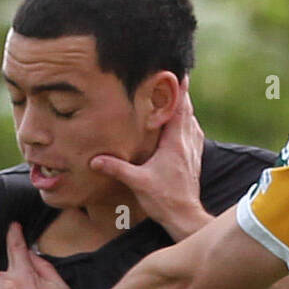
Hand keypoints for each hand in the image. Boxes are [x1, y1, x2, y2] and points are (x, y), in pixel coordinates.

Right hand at [89, 80, 207, 240]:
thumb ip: (116, 168)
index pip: (179, 109)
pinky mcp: (193, 160)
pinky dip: (188, 124)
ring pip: (192, 122)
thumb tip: (95, 160)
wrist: (184, 216)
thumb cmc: (164, 199)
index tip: (179, 72)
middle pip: (187, 111)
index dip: (180, 90)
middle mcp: (187, 144)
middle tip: (174, 79)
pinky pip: (193, 135)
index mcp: (175, 143)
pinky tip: (182, 125)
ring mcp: (193, 152)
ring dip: (185, 109)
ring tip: (176, 96)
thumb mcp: (137, 182)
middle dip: (181, 95)